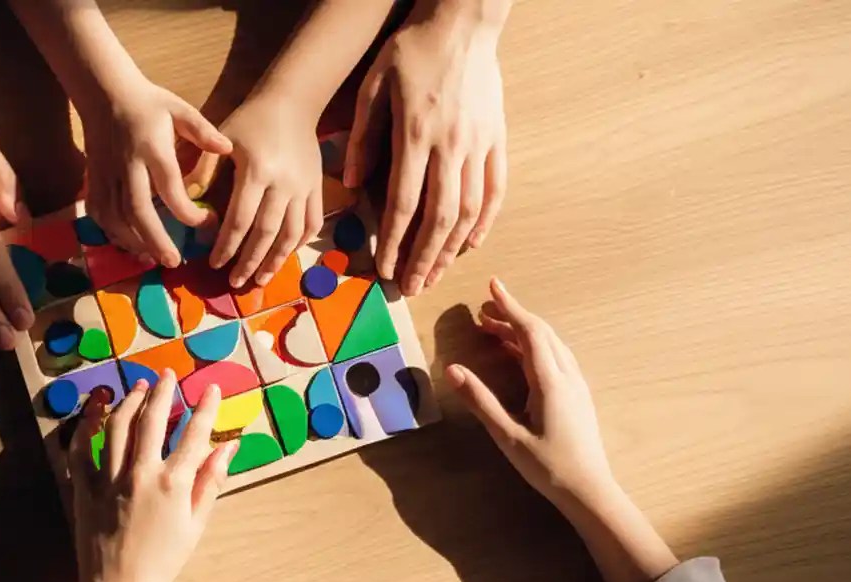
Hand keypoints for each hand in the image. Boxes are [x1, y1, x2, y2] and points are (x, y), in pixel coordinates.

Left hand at [64, 372, 233, 581]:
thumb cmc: (164, 561)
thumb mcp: (196, 523)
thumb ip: (211, 482)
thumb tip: (229, 447)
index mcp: (173, 483)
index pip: (193, 434)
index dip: (204, 407)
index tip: (210, 388)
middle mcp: (140, 473)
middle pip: (152, 420)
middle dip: (162, 392)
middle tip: (167, 374)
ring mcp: (108, 478)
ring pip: (117, 427)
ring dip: (129, 401)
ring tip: (137, 386)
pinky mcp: (84, 487)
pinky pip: (81, 448)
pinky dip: (88, 425)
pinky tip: (96, 410)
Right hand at [78, 77, 232, 267]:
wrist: (104, 93)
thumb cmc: (149, 104)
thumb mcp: (179, 109)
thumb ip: (203, 130)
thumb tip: (228, 148)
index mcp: (151, 148)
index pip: (170, 187)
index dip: (187, 212)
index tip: (205, 222)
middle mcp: (126, 165)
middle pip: (137, 210)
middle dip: (154, 239)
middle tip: (172, 261)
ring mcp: (105, 174)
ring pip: (114, 217)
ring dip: (132, 242)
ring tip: (152, 259)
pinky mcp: (93, 180)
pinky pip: (99, 214)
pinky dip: (111, 233)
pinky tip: (129, 245)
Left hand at [208, 95, 323, 287]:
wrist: (292, 102)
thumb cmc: (251, 120)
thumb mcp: (223, 137)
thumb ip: (204, 169)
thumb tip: (186, 202)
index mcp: (257, 171)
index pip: (240, 219)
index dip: (227, 245)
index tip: (215, 264)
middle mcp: (284, 183)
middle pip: (266, 233)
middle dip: (250, 261)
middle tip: (236, 282)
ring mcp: (304, 188)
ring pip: (292, 234)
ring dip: (276, 261)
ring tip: (262, 279)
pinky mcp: (317, 188)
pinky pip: (312, 223)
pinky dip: (299, 243)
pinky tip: (286, 255)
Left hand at [346, 6, 508, 295]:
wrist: (462, 20)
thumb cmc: (411, 51)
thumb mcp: (372, 87)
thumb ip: (362, 137)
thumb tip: (353, 184)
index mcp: (415, 135)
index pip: (404, 203)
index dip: (395, 242)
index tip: (386, 269)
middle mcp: (450, 146)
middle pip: (439, 218)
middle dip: (424, 259)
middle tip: (411, 287)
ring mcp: (479, 144)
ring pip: (469, 210)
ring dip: (452, 249)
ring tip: (436, 274)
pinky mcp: (497, 138)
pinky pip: (495, 188)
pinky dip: (485, 220)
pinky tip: (472, 243)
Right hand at [445, 279, 616, 507]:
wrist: (589, 490)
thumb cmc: (547, 467)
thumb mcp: (508, 436)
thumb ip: (481, 401)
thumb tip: (453, 369)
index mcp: (550, 382)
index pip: (530, 331)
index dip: (510, 306)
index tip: (492, 286)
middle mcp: (567, 376)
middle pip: (541, 333)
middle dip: (513, 316)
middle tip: (483, 310)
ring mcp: (576, 385)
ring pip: (551, 344)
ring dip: (523, 331)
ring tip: (495, 329)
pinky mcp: (578, 395)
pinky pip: (556, 357)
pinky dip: (534, 346)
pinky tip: (520, 355)